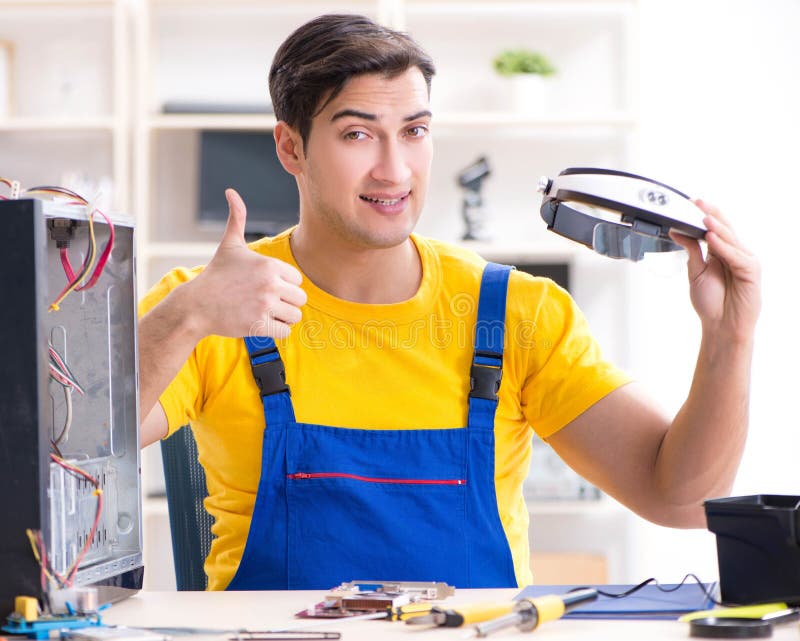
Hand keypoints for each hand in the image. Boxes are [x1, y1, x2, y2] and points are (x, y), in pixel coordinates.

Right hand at [186, 188, 306, 338]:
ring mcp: (264, 305)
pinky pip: (285, 332)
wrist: (196, 304)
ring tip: (264, 313)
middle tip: (266, 302)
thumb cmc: (216, 275)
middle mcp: (269, 284)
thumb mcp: (229, 245)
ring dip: (282, 318)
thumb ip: (237, 218)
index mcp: (269, 265)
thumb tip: (231, 191)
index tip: (266, 286)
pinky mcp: (258, 325)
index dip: (285, 285)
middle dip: (286, 303)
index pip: (297, 280)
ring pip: (295, 316)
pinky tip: (260, 324)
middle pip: (300, 299)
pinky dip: (276, 331)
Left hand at [669, 199, 760, 342]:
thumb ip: (691, 251)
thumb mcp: (695, 272)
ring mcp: (744, 261)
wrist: (721, 326)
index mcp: (721, 252)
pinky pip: (736, 256)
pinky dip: (724, 247)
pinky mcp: (751, 271)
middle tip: (697, 204)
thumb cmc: (711, 303)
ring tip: (704, 218)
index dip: (705, 215)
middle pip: (724, 229)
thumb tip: (677, 231)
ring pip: (731, 240)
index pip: (714, 228)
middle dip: (711, 215)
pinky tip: (712, 239)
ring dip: (717, 228)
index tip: (692, 203)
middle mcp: (734, 254)